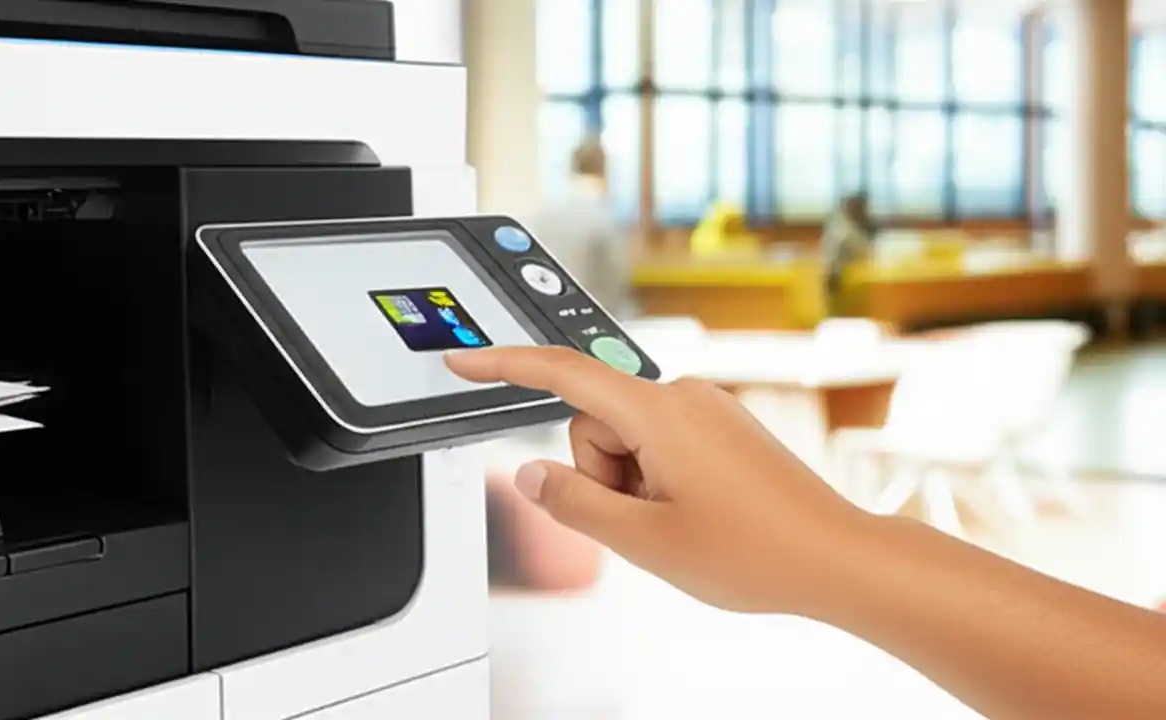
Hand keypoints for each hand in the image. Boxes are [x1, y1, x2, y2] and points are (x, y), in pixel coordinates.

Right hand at [446, 346, 869, 615]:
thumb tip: (532, 473)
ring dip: (632, 484)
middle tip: (649, 523)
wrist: (836, 558)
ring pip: (626, 441)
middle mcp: (684, 395)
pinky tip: (697, 514)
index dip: (503, 366)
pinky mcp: (721, 424)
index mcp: (660, 412)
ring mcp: (707, 407)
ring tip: (680, 522)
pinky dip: (657, 479)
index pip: (562, 374)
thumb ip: (573, 503)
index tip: (462, 360)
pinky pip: (659, 444)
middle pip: (594, 426)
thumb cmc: (755, 552)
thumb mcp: (643, 541)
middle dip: (603, 476)